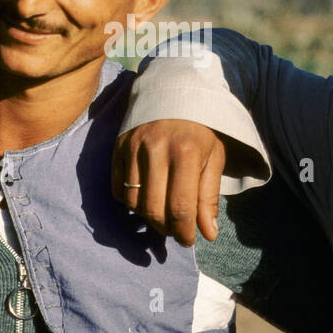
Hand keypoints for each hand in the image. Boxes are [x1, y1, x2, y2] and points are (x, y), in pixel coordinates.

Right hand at [112, 120, 225, 246]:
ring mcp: (133, 147)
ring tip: (161, 215)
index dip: (184, 231)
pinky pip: (118, 189)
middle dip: (166, 228)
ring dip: (147, 218)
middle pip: (154, 209)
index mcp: (186, 152)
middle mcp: (156, 149)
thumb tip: (208, 234)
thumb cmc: (199, 130)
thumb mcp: (214, 158)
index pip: (181, 206)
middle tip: (175, 230)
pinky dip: (130, 203)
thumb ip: (208, 197)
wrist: (174, 92)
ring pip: (133, 202)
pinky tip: (145, 199)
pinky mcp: (118, 146)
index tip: (188, 240)